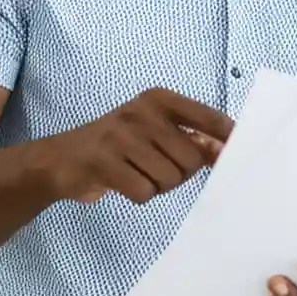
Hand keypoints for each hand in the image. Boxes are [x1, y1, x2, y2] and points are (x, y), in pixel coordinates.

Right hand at [45, 88, 231, 204]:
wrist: (62, 158)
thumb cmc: (119, 144)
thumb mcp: (155, 130)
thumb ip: (191, 137)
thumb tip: (226, 150)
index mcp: (159, 100)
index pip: (208, 118)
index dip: (226, 138)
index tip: (235, 152)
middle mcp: (142, 112)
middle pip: (191, 159)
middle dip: (180, 174)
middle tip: (157, 169)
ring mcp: (122, 136)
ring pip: (170, 178)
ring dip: (159, 186)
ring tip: (138, 173)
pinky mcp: (105, 162)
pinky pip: (145, 192)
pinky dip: (140, 195)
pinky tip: (124, 182)